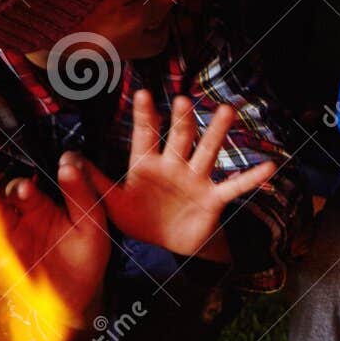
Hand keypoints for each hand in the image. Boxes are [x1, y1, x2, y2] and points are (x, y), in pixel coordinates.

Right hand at [0, 153, 109, 320]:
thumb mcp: (91, 223)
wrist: (83, 293)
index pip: (22, 192)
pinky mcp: (1, 278)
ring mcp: (5, 251)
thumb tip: (69, 162)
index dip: (22, 189)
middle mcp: (16, 226)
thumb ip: (81, 194)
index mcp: (36, 208)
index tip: (25, 189)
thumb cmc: (87, 254)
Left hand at [82, 90, 277, 260]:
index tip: (143, 93)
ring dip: (216, 133)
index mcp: (147, 165)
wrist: (167, 247)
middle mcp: (174, 166)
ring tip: (226, 110)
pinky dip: (251, 178)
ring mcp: (195, 180)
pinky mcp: (212, 198)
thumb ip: (96, 181)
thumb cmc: (140, 219)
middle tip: (183, 100)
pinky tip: (269, 167)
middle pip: (179, 138)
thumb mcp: (113, 203)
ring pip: (207, 152)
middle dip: (181, 120)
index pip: (145, 136)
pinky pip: (234, 186)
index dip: (145, 117)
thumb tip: (70, 157)